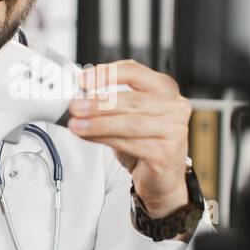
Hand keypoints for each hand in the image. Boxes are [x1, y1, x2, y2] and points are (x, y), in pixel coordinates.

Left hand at [68, 60, 192, 217]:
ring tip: (77, 124)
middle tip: (76, 106)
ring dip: (98, 124)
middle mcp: (174, 106)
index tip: (83, 80)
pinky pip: (130, 144)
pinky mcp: (166, 153)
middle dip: (99, 103)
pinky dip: (105, 139)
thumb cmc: (146, 141)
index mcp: (164, 88)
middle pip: (133, 100)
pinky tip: (90, 137)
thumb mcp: (130, 115)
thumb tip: (80, 98)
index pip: (135, 72)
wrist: (162, 176)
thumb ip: (110, 103)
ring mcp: (174, 130)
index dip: (107, 74)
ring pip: (130, 124)